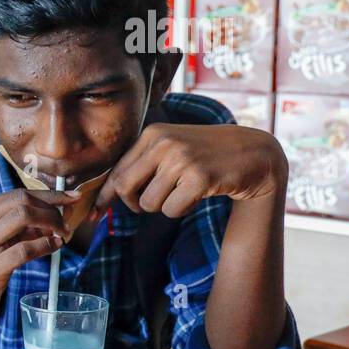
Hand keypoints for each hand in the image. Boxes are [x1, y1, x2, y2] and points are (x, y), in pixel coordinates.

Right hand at [0, 188, 80, 348]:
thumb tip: (49, 212)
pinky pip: (24, 250)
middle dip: (52, 209)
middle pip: (20, 201)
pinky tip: (54, 248)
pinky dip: (45, 245)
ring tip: (62, 236)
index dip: (48, 194)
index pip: (15, 194)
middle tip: (66, 224)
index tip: (71, 197)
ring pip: (22, 218)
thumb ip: (11, 226)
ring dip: (51, 224)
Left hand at [94, 123, 287, 218]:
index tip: (94, 214)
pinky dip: (181, 209)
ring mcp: (181, 159)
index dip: (104, 195)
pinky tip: (197, 195)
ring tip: (183, 191)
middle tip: (145, 206)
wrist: (254, 154)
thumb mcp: (172, 148)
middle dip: (132, 204)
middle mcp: (163, 143)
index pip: (117, 170)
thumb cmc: (206, 155)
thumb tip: (110, 192)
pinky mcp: (199, 177)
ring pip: (149, 203)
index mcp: (152, 134)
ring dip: (164, 206)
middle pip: (125, 187)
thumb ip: (143, 164)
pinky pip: (171, 210)